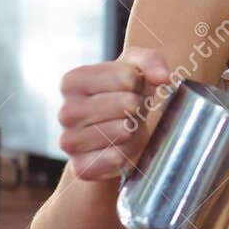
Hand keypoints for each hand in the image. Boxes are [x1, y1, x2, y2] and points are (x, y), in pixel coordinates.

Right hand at [56, 47, 172, 181]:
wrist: (116, 135)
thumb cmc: (124, 95)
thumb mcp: (136, 68)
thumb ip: (150, 60)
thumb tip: (162, 77)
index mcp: (72, 82)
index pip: (126, 77)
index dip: (138, 82)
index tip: (131, 87)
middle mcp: (65, 112)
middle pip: (126, 104)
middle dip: (138, 106)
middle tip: (131, 110)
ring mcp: (69, 142)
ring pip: (122, 132)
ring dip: (135, 130)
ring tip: (127, 127)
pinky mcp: (81, 167)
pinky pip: (118, 158)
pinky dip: (128, 152)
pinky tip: (121, 146)